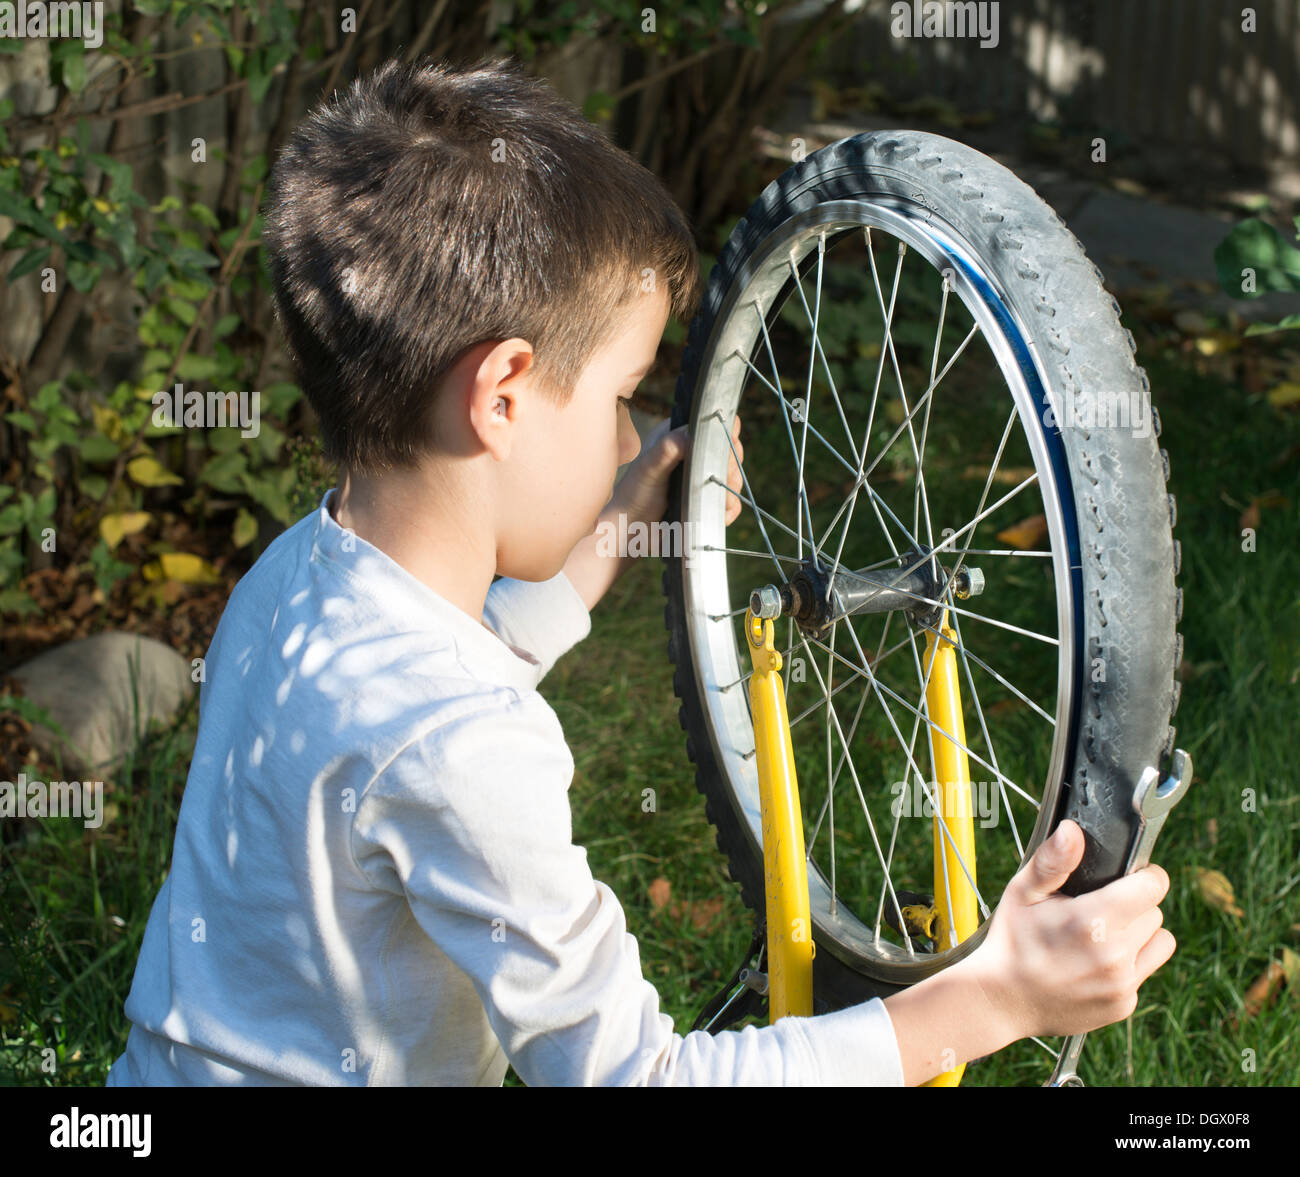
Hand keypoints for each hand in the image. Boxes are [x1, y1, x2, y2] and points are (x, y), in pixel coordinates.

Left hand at [611, 414, 743, 527]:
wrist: (632, 529)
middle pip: (729, 451)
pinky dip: (730, 507)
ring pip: (734, 476)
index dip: (724, 433)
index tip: (725, 447)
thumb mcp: (648, 470)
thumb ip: (666, 450)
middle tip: (716, 478)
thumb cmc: (633, 496)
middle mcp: (693, 453)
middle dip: (729, 466)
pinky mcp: (708, 499)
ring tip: (715, 498)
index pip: (712, 424)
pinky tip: (720, 514)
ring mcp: (702, 477)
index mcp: (677, 436)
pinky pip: (732, 501)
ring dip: (729, 489)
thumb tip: (689, 433)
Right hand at [958, 819, 1175, 1040]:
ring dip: (1139, 934)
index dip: (1144, 875)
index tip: (1127, 877)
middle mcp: (1114, 956)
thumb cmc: (1012, 940)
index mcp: (1092, 921)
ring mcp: (1121, 984)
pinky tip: (1095, 964)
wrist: (1002, 999)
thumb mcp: (1022, 893)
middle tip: (1097, 910)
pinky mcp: (1124, 1005)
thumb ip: (1053, 860)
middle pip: (1154, 912)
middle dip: (1133, 906)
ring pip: (1159, 942)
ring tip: (1102, 936)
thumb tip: (1072, 830)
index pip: (1152, 887)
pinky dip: (1128, 964)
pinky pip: (1145, 972)